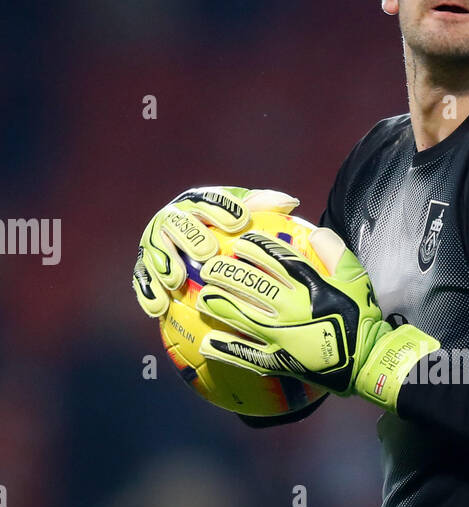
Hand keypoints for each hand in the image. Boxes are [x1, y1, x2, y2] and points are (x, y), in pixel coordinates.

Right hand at [132, 186, 300, 319]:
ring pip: (156, 250)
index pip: (208, 199)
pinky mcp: (145, 269)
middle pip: (177, 222)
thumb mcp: (248, 221)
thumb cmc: (231, 237)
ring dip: (165, 263)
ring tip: (177, 279)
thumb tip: (289, 203)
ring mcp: (156, 244)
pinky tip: (160, 307)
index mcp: (197, 202)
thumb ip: (265, 210)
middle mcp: (172, 219)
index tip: (242, 221)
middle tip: (208, 253)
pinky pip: (142, 280)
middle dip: (191, 236)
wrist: (199, 258)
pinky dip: (149, 293)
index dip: (223, 208)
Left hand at [194, 227, 438, 409]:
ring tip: (203, 296)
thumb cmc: (363, 318)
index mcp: (308, 286)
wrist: (367, 361)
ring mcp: (281, 335)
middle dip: (226, 273)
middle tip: (210, 267)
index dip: (254, 248)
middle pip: (249, 285)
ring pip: (241, 314)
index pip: (275, 259)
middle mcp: (289, 308)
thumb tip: (315, 232)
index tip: (240, 243)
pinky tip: (207, 343)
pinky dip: (226, 349)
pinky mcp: (279, 360)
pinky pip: (247, 355)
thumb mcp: (357, 278)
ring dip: (219, 303)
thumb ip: (336, 251)